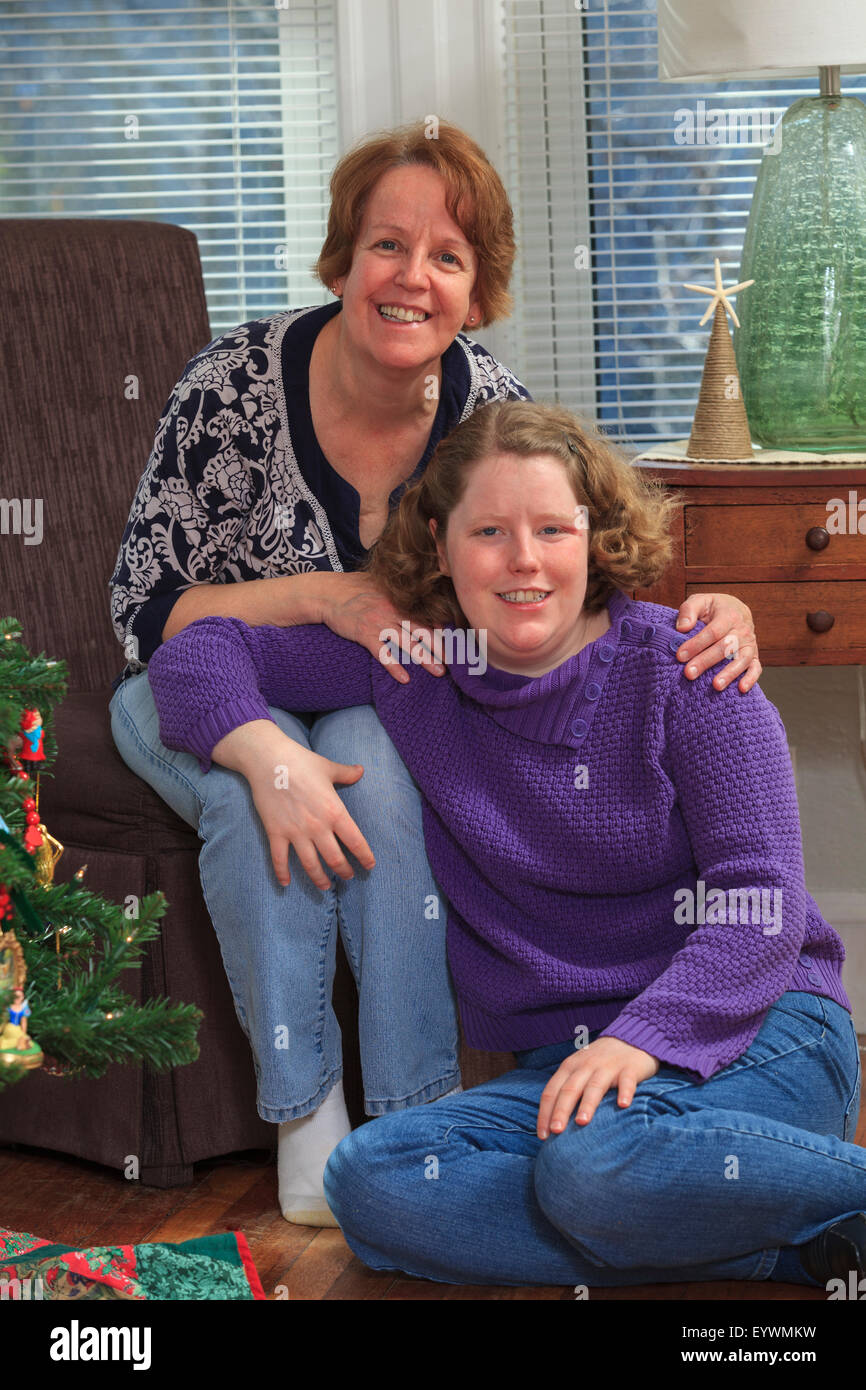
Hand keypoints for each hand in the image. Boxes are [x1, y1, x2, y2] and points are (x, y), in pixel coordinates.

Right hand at [243, 735, 376, 890]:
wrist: (269, 759)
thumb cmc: (301, 761)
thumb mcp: (329, 767)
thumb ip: (347, 773)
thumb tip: (361, 770)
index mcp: (335, 811)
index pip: (356, 841)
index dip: (365, 857)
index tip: (370, 865)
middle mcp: (318, 827)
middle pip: (335, 859)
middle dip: (344, 871)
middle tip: (349, 876)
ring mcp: (295, 832)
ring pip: (311, 865)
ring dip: (320, 879)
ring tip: (326, 887)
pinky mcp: (275, 833)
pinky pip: (280, 860)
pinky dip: (282, 874)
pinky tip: (286, 884)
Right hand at [314, 572, 446, 683]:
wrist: (326, 593)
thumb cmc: (352, 588)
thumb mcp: (379, 585)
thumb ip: (397, 593)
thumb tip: (415, 598)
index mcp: (399, 599)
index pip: (427, 615)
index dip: (443, 629)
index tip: (457, 642)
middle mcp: (393, 609)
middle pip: (423, 630)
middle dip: (441, 647)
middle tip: (456, 662)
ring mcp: (379, 622)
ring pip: (408, 642)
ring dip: (425, 659)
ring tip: (439, 672)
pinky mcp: (364, 633)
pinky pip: (383, 653)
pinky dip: (394, 666)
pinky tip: (405, 679)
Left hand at [536, 1036, 659, 1137]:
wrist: (630, 1040)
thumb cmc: (599, 1062)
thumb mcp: (578, 1070)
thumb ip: (566, 1090)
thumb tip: (552, 1125)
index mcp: (569, 1067)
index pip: (551, 1091)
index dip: (545, 1113)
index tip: (543, 1136)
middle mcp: (585, 1066)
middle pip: (570, 1089)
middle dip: (561, 1110)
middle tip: (556, 1131)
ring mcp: (608, 1066)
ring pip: (595, 1086)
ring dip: (587, 1104)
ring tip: (582, 1122)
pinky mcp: (629, 1068)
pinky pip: (627, 1081)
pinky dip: (625, 1092)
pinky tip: (623, 1105)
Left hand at [673, 592, 761, 692]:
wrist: (736, 609)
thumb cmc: (713, 608)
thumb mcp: (700, 601)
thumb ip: (689, 610)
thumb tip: (682, 628)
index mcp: (729, 615)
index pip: (712, 632)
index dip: (696, 644)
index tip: (680, 655)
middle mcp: (742, 630)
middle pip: (725, 648)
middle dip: (706, 661)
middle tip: (689, 673)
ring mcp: (749, 644)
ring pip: (741, 660)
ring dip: (729, 673)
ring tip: (715, 686)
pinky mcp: (753, 656)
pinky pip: (756, 668)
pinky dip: (751, 679)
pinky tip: (741, 689)